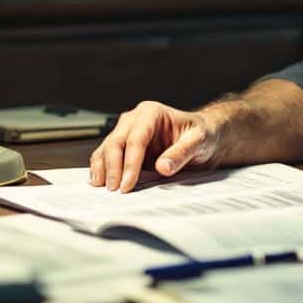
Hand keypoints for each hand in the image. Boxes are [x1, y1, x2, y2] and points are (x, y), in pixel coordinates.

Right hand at [89, 101, 220, 191]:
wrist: (203, 135)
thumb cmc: (201, 134)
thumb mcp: (199, 141)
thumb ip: (181, 153)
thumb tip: (163, 167)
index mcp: (152, 112)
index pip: (136, 138)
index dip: (130, 162)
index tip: (127, 183)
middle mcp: (135, 119)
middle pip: (116, 142)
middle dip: (113, 167)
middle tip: (115, 189)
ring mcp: (127, 131)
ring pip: (107, 148)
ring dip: (102, 168)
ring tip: (103, 187)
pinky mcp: (124, 145)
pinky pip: (107, 155)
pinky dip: (102, 168)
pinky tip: (100, 181)